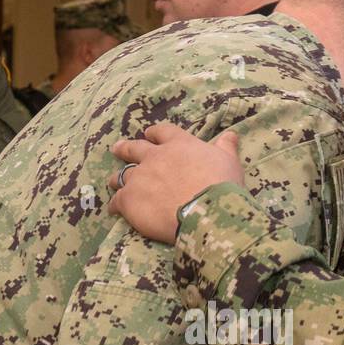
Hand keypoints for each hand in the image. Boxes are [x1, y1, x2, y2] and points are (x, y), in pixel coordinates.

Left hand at [107, 123, 243, 242]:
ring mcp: (139, 178)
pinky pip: (117, 201)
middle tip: (117, 149)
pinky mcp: (129, 200)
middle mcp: (155, 158)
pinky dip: (115, 204)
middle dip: (125, 149)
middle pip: (134, 149)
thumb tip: (230, 135)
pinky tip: (113, 209)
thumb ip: (225, 147)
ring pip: (122, 175)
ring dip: (117, 178)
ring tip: (112, 181)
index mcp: (179, 145)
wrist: (206, 212)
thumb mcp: (229, 161)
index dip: (154, 133)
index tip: (149, 134)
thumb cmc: (221, 185)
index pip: (162, 132)